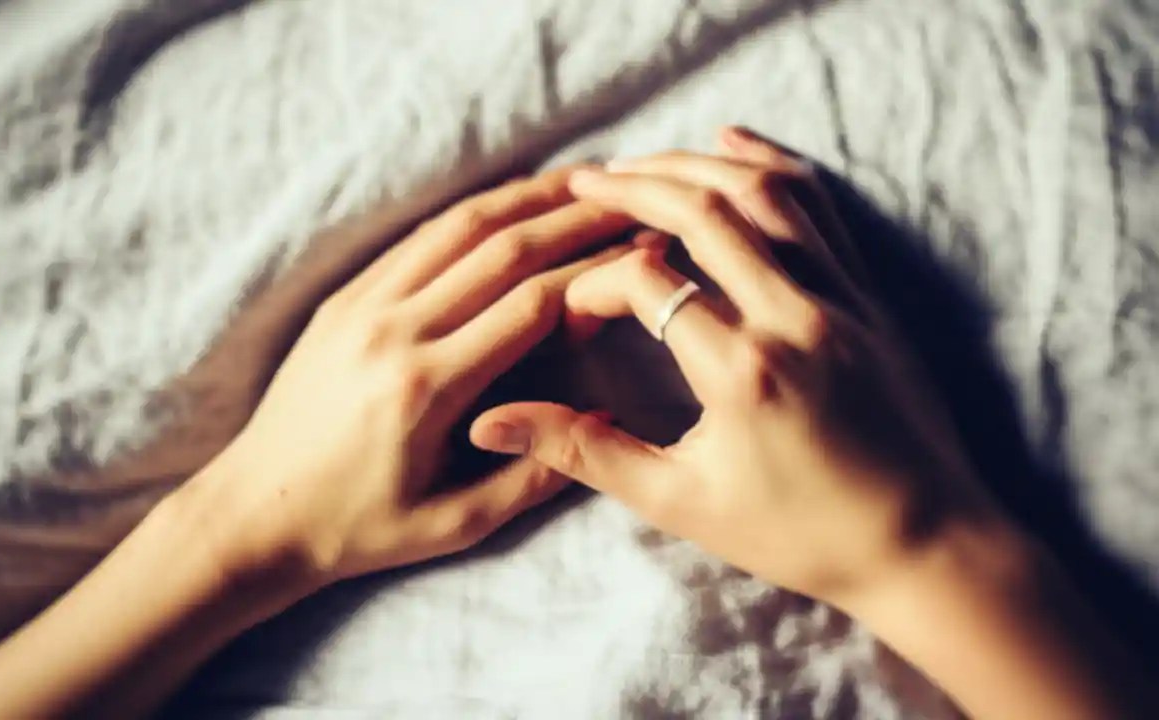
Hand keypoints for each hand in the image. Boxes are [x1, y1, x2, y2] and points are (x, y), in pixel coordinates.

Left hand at [182, 168, 632, 613]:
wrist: (256, 513)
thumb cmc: (358, 529)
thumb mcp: (455, 525)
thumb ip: (533, 476)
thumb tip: (606, 423)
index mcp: (428, 387)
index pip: (532, 305)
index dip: (595, 273)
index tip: (642, 253)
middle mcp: (395, 332)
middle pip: (502, 250)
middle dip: (574, 220)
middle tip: (630, 201)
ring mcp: (362, 307)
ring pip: (457, 229)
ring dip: (524, 199)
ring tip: (580, 183)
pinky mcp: (342, 300)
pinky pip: (416, 240)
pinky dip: (470, 214)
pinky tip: (507, 204)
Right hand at [470, 130, 1007, 609]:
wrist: (926, 545)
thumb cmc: (802, 534)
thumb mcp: (681, 502)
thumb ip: (585, 451)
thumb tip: (492, 422)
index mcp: (741, 371)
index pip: (646, 283)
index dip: (593, 286)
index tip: (574, 312)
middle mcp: (794, 316)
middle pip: (702, 211)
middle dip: (633, 186)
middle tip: (583, 181)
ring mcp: (841, 297)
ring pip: (763, 192)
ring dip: (695, 164)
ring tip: (641, 163)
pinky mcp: (870, 294)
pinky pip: (820, 206)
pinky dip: (772, 164)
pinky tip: (733, 142)